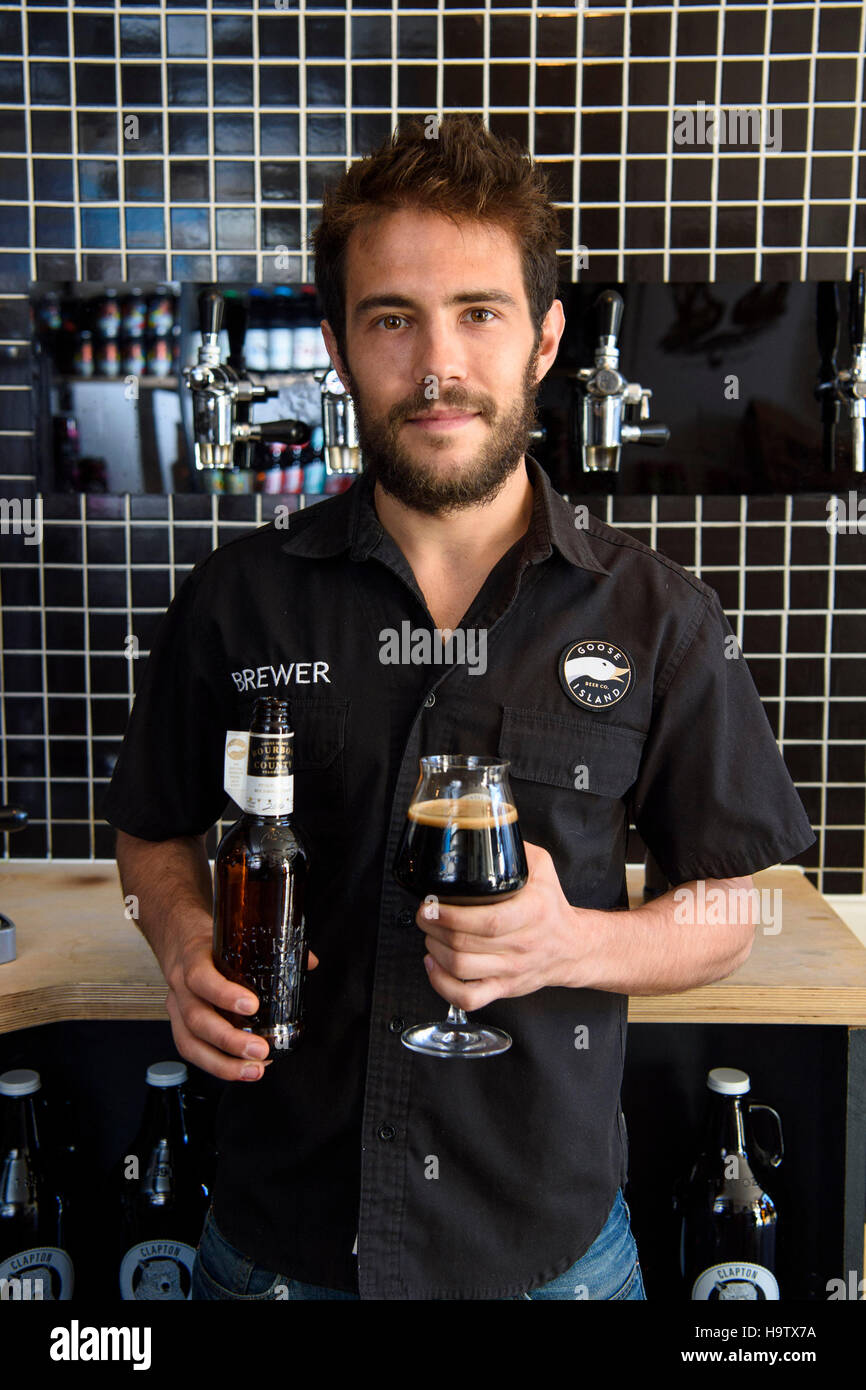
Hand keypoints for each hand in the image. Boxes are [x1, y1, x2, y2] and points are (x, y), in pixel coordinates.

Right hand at [164, 915, 318, 1081]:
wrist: (177, 939)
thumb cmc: (207, 940)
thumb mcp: (231, 935)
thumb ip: (270, 946)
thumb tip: (309, 961)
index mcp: (193, 957)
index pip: (201, 977)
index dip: (223, 994)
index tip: (252, 1006)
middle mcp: (180, 985)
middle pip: (196, 1018)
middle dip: (229, 1040)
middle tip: (259, 1050)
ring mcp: (176, 1007)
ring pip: (190, 1042)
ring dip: (222, 1063)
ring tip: (253, 1070)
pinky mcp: (179, 1024)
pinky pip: (191, 1050)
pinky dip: (216, 1065)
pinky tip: (241, 1070)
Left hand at [417, 841, 578, 1010]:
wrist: (574, 947)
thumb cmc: (552, 907)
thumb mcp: (542, 868)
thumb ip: (514, 849)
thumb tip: (484, 826)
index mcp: (531, 914)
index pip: (487, 922)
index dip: (451, 916)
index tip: (430, 905)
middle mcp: (520, 946)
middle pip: (465, 945)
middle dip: (433, 929)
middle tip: (424, 915)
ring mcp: (511, 971)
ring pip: (462, 970)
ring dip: (435, 951)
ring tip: (429, 935)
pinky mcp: (503, 989)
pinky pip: (468, 998)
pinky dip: (443, 985)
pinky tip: (434, 966)